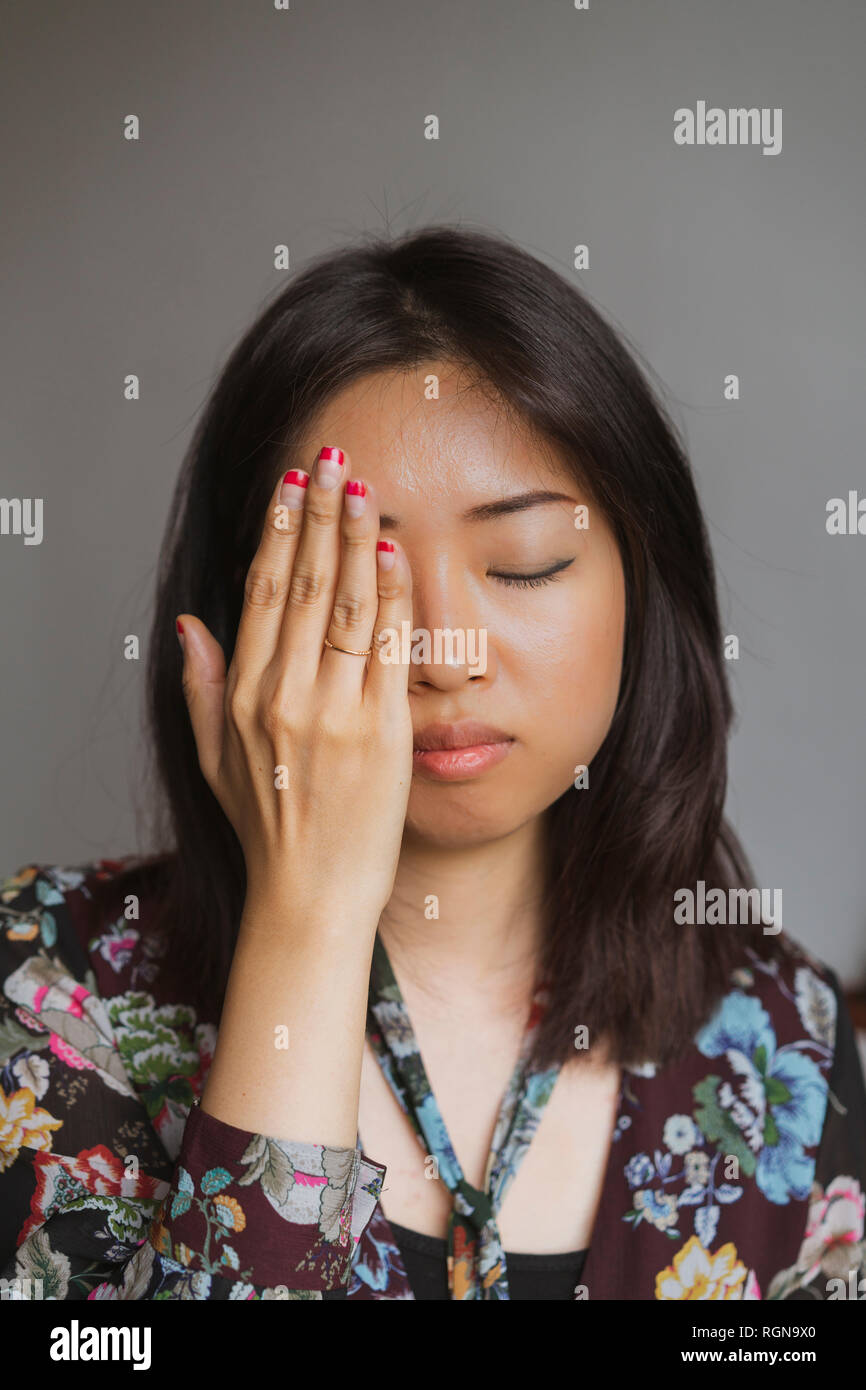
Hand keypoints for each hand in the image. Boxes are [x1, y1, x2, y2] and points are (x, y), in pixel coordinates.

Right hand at [177, 447, 413, 924]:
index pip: (263, 592)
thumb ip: (200, 686)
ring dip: (357, 537)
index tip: (290, 485)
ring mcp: (335, 711)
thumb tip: (190, 624)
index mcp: (243, 696)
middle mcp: (285, 695)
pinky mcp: (381, 731)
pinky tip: (394, 552)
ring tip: (364, 486)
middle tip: (332, 458)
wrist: (311, 895)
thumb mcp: (212, 759)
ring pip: (348, 604)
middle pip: (306, 583)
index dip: (277, 531)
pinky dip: (393, 596)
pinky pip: (389, 649)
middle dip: (320, 513)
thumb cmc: (266, 828)